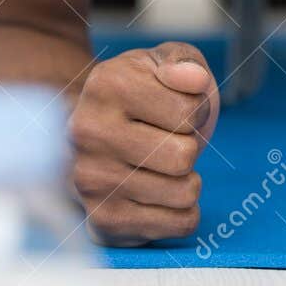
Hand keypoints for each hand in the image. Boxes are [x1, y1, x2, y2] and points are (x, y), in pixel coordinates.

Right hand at [69, 41, 218, 244]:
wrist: (93, 134)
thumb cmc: (138, 96)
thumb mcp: (161, 64)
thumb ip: (183, 62)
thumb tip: (194, 79)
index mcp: (106, 85)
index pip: (190, 111)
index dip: (196, 110)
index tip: (174, 109)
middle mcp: (88, 133)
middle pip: (184, 156)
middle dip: (189, 146)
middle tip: (166, 140)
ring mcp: (91, 181)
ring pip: (184, 193)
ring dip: (187, 179)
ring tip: (160, 165)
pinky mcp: (104, 221)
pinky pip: (180, 223)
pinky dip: (182, 209)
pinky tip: (159, 193)